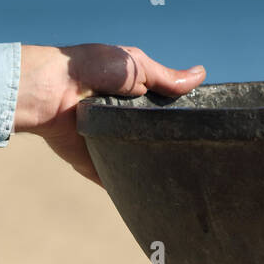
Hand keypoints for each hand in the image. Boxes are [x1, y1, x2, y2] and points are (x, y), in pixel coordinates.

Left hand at [13, 44, 204, 185]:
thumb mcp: (136, 66)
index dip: (185, 118)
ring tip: (184, 180)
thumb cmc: (92, 68)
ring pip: (139, 160)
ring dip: (154, 167)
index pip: (166, 111)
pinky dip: (130, 186)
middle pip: (155, 138)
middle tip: (202, 159)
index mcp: (135, 97)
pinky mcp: (95, 163)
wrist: (52, 90)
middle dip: (172, 145)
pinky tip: (153, 196)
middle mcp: (124, 121)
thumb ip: (166, 77)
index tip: (210, 128)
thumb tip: (201, 75)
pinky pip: (116, 179)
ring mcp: (110, 143)